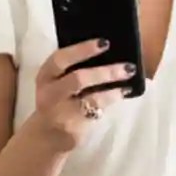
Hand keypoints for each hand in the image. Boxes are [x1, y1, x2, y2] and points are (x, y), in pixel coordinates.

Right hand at [31, 37, 133, 152]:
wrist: (49, 132)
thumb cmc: (59, 96)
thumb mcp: (58, 79)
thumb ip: (73, 65)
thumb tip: (107, 47)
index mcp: (46, 74)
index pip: (61, 58)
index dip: (82, 49)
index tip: (104, 42)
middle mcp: (50, 93)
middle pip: (78, 79)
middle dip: (105, 71)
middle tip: (128, 65)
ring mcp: (61, 112)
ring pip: (91, 97)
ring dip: (113, 86)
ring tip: (129, 75)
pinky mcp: (73, 126)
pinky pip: (97, 110)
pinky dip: (112, 98)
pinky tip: (123, 91)